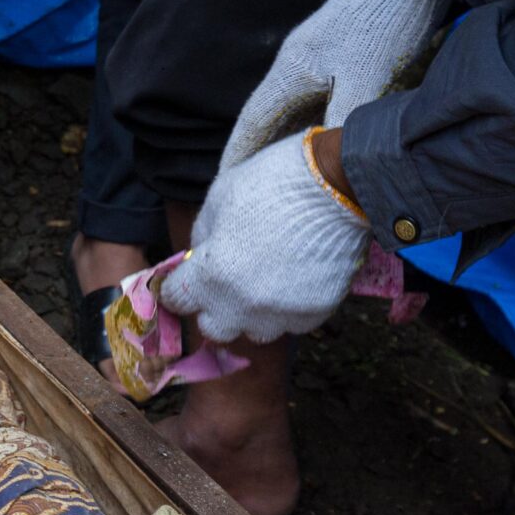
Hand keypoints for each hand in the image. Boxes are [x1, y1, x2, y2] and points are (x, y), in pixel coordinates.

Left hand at [161, 130, 367, 342]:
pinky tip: (297, 278)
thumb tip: (197, 257)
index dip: (179, 286)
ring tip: (268, 281)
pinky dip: (290, 308)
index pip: (175, 300)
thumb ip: (201, 236)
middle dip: (215, 307)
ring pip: (256, 331)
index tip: (188, 279)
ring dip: (254, 312)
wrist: (339, 183)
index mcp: (211, 277)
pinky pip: (292, 323)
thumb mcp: (219, 198)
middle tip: (228, 282)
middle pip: (214, 328)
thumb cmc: (272, 183)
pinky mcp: (314, 314)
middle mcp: (242, 306)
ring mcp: (280, 314)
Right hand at [221, 0, 452, 170]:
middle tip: (250, 187)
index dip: (237, 155)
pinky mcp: (340, 51)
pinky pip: (314, 98)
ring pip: (291, 108)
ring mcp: (316, 55)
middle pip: (266, 117)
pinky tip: (317, 139)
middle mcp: (295, 63)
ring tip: (282, 172)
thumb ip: (342, 127)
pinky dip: (309, 123)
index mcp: (291, 71)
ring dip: (284, 139)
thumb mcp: (365, 83)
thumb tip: (332, 168)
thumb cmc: (387, 25)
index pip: (252, 123)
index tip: (224, 185)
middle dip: (256, 153)